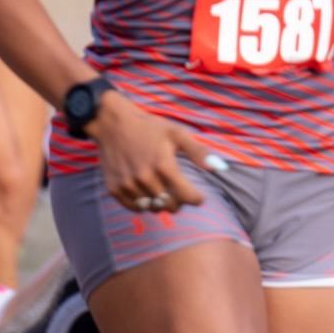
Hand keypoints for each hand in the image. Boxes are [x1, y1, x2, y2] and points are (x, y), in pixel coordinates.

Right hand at [89, 94, 228, 213]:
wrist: (113, 124)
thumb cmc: (149, 127)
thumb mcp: (177, 133)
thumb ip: (199, 152)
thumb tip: (220, 168)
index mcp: (164, 165)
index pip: (187, 196)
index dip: (196, 199)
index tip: (199, 197)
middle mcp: (145, 178)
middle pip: (170, 205)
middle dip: (179, 202)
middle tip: (179, 193)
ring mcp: (128, 185)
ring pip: (152, 208)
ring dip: (160, 203)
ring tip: (162, 190)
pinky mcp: (115, 189)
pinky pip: (134, 208)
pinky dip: (142, 204)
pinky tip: (146, 192)